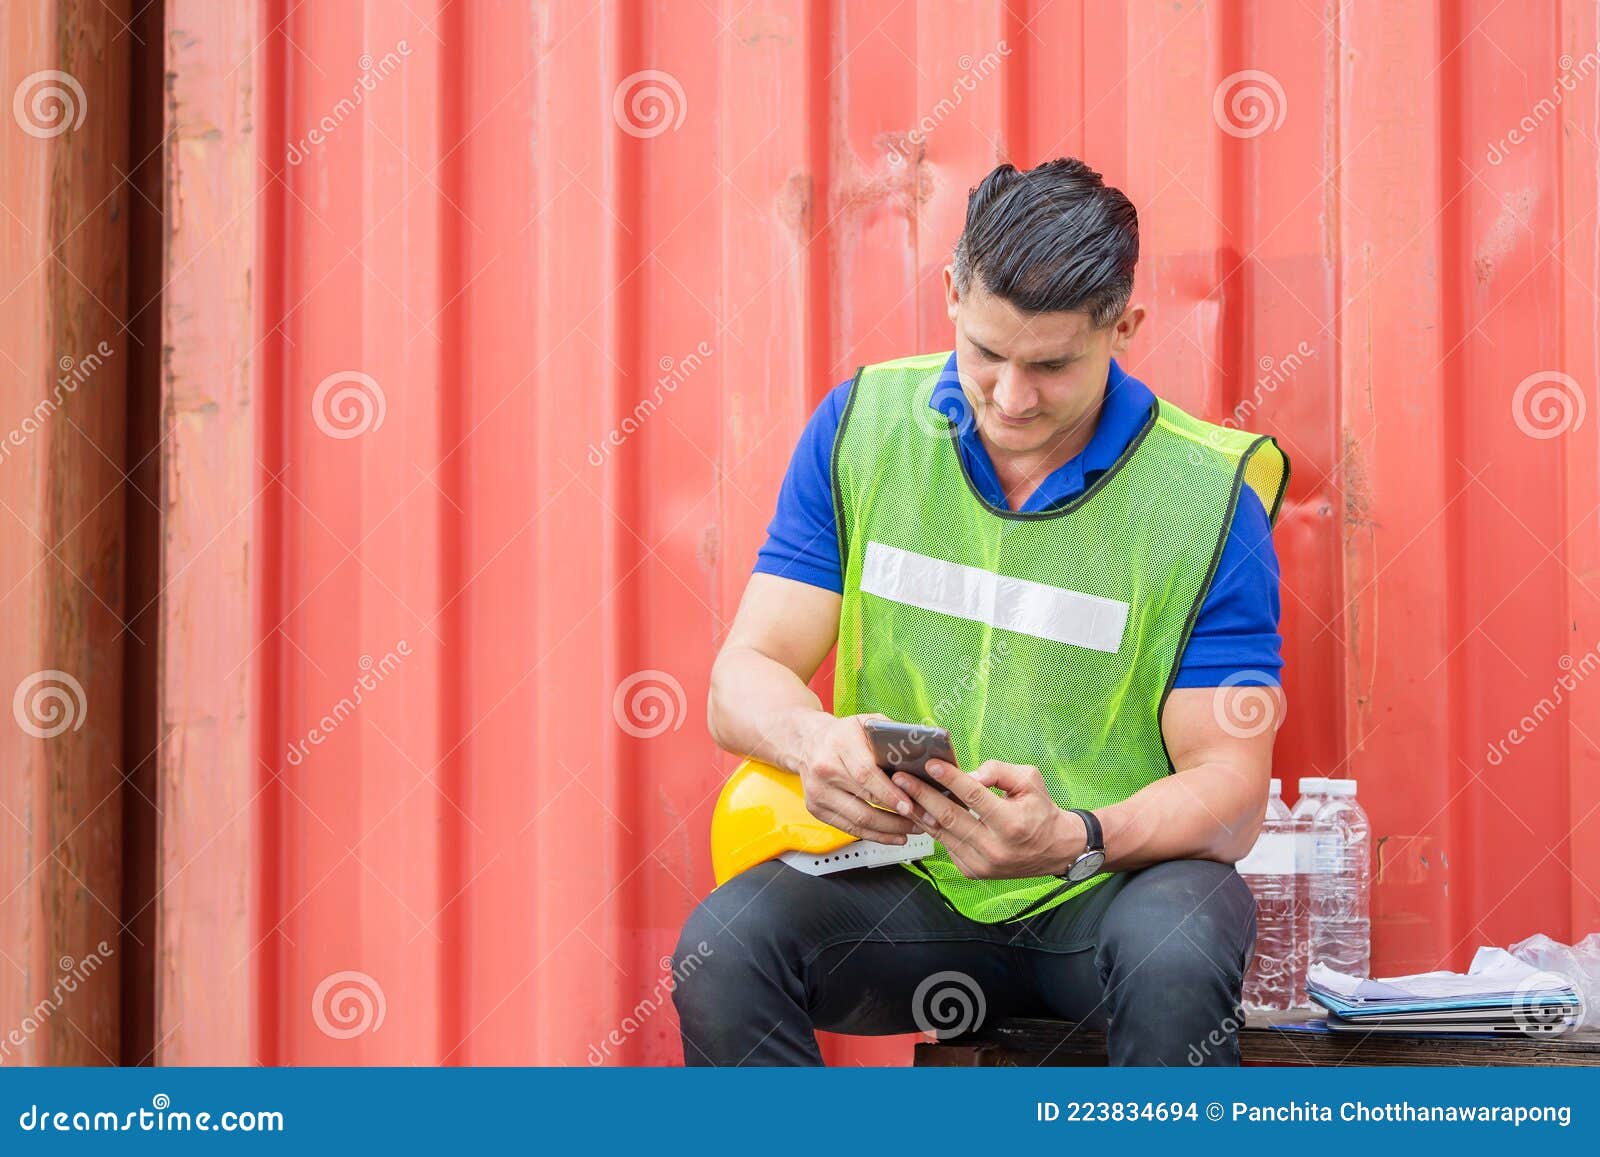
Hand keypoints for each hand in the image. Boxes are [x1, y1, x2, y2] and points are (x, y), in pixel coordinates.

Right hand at [792, 712, 926, 844]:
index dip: (889, 793)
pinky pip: (849, 828)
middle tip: (922, 820)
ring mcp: (818, 792)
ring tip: (912, 829)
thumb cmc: (844, 733)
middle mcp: (824, 770)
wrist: (808, 742)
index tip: (910, 806)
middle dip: (897, 816)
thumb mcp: (868, 722)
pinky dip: (874, 835)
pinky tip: (892, 836)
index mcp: (839, 745)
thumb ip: (892, 735)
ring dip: (889, 830)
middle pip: (864, 801)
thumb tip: (924, 752)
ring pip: (858, 820)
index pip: (866, 774)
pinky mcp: (816, 808)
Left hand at [892, 758, 1085, 878]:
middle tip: (900, 777)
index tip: (930, 764)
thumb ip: (999, 771)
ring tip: (901, 793)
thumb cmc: (1040, 810)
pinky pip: (946, 845)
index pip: (973, 796)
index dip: (949, 779)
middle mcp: (995, 848)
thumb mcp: (1029, 781)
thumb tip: (969, 774)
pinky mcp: (972, 872)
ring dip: (919, 811)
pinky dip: (933, 828)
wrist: (1054, 850)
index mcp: (1011, 823)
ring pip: (942, 834)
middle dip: (921, 794)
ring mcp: (982, 864)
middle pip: (949, 817)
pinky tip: (921, 811)